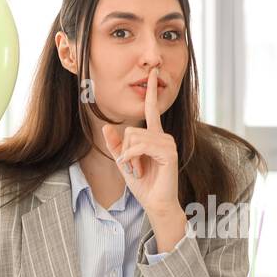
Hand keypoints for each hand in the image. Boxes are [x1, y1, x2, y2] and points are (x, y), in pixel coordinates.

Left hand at [102, 66, 179, 218]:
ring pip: (134, 138)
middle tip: (134, 168)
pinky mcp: (169, 153)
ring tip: (139, 171)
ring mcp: (168, 143)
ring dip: (129, 158)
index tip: (153, 73)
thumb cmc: (144, 185)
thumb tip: (107, 127)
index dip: (152, 91)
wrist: (157, 204)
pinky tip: (140, 170)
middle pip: (131, 131)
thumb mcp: (124, 163)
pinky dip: (133, 159)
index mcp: (155, 136)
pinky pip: (141, 147)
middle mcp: (163, 136)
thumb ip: (116, 145)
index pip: (152, 109)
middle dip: (126, 151)